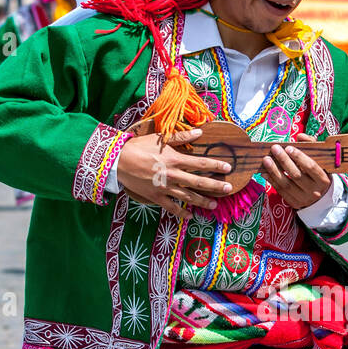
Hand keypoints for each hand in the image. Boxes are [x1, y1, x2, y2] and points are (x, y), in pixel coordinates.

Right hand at [115, 130, 232, 218]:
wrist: (119, 161)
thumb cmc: (139, 147)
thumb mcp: (160, 138)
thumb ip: (182, 137)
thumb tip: (199, 132)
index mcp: (175, 159)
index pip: (201, 162)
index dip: (216, 165)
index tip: (228, 167)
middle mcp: (173, 175)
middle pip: (199, 182)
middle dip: (215, 186)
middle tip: (228, 189)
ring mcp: (165, 188)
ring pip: (188, 197)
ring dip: (202, 201)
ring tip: (214, 205)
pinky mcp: (156, 197)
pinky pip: (172, 207)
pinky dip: (182, 213)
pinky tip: (191, 216)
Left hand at [261, 136, 332, 209]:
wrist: (321, 199)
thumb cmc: (318, 175)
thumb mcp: (320, 162)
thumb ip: (311, 146)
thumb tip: (300, 136)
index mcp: (323, 179)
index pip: (311, 167)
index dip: (299, 157)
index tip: (288, 147)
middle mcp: (314, 191)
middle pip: (296, 175)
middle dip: (284, 161)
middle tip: (274, 149)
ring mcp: (304, 198)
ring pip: (286, 184)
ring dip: (274, 171)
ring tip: (266, 160)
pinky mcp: (294, 203)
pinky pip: (281, 191)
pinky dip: (272, 181)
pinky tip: (265, 172)